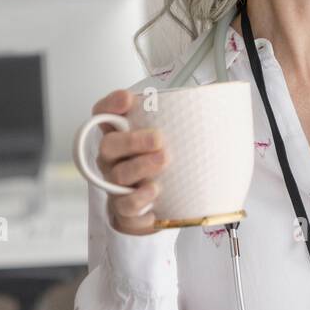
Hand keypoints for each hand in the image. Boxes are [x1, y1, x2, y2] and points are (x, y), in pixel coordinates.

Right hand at [91, 89, 168, 234]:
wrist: (156, 209)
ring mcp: (116, 185)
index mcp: (119, 137)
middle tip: (158, 138)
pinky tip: (154, 192)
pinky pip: (126, 206)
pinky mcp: (124, 209)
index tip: (127, 99)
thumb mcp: (166, 143)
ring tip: (163, 160)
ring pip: (119, 174)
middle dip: (133, 140)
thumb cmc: (158, 168)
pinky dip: (139, 199)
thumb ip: (175, 125)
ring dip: (141, 166)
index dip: (110, 105)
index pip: (103, 115)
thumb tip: (206, 106)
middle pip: (109, 145)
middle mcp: (112, 160)